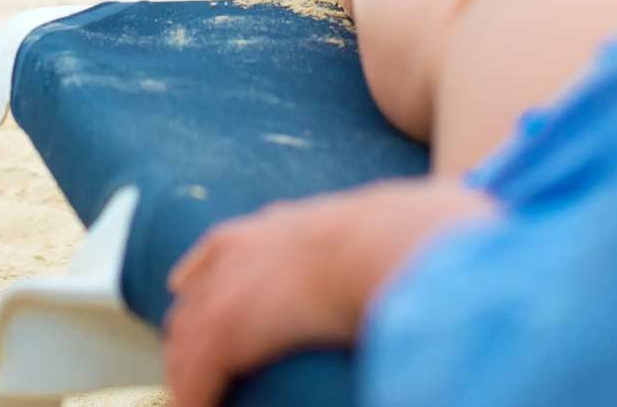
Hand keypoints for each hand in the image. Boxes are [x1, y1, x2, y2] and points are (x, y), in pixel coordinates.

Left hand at [162, 179, 493, 406]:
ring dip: (188, 376)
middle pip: (193, 300)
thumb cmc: (407, 238)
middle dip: (188, 333)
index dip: (201, 274)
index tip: (185, 287)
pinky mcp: (228, 331)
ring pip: (187, 343)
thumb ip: (382, 238)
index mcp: (277, 228)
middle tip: (188, 366)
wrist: (395, 242)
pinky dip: (195, 399)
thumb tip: (431, 235)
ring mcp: (231, 290)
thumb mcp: (382, 227)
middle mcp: (243, 253)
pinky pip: (196, 378)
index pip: (221, 248)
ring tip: (196, 399)